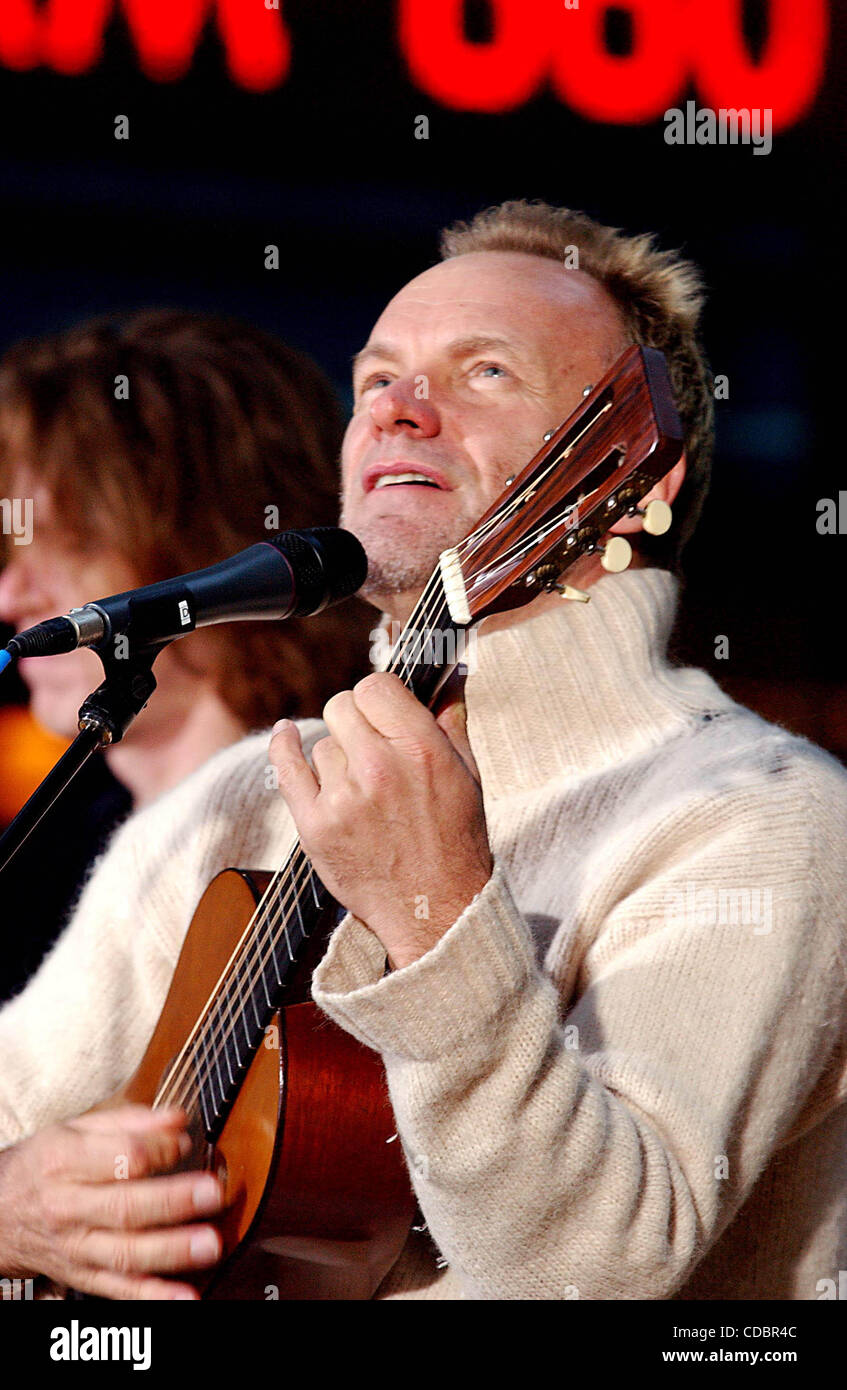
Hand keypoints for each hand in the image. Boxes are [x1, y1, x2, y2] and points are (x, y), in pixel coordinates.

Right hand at [0, 1105, 223, 1299]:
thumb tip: (179, 1119)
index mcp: (65, 1162)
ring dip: (170, 1252)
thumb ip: (130, 1121)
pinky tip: (183, 1297)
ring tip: (209, 1244)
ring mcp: (75, 1248)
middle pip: (124, 1207)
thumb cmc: (46, 1163)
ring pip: (124, 1254)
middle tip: (213, 1194)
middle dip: (173, 1201)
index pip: (120, 1158)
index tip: (187, 1142)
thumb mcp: (77, 1129)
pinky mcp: (82, 1277)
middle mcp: (68, 1208)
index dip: (159, 1150)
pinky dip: (152, 1297)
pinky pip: (118, 1291)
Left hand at [269, 673, 492, 968]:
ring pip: (322, 744)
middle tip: (370, 746)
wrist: (435, 910)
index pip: (376, 686)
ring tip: (364, 791)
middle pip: (342, 706)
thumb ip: (451, 720)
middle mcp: (379, 767)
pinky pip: (286, 767)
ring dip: (338, 758)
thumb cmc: (455, 841)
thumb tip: (449, 675)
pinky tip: (286, 735)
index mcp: (421, 749)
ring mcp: (343, 798)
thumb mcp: (467, 775)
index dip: (379, 697)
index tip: (381, 711)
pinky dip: (284, 747)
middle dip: (355, 721)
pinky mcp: (315, 826)